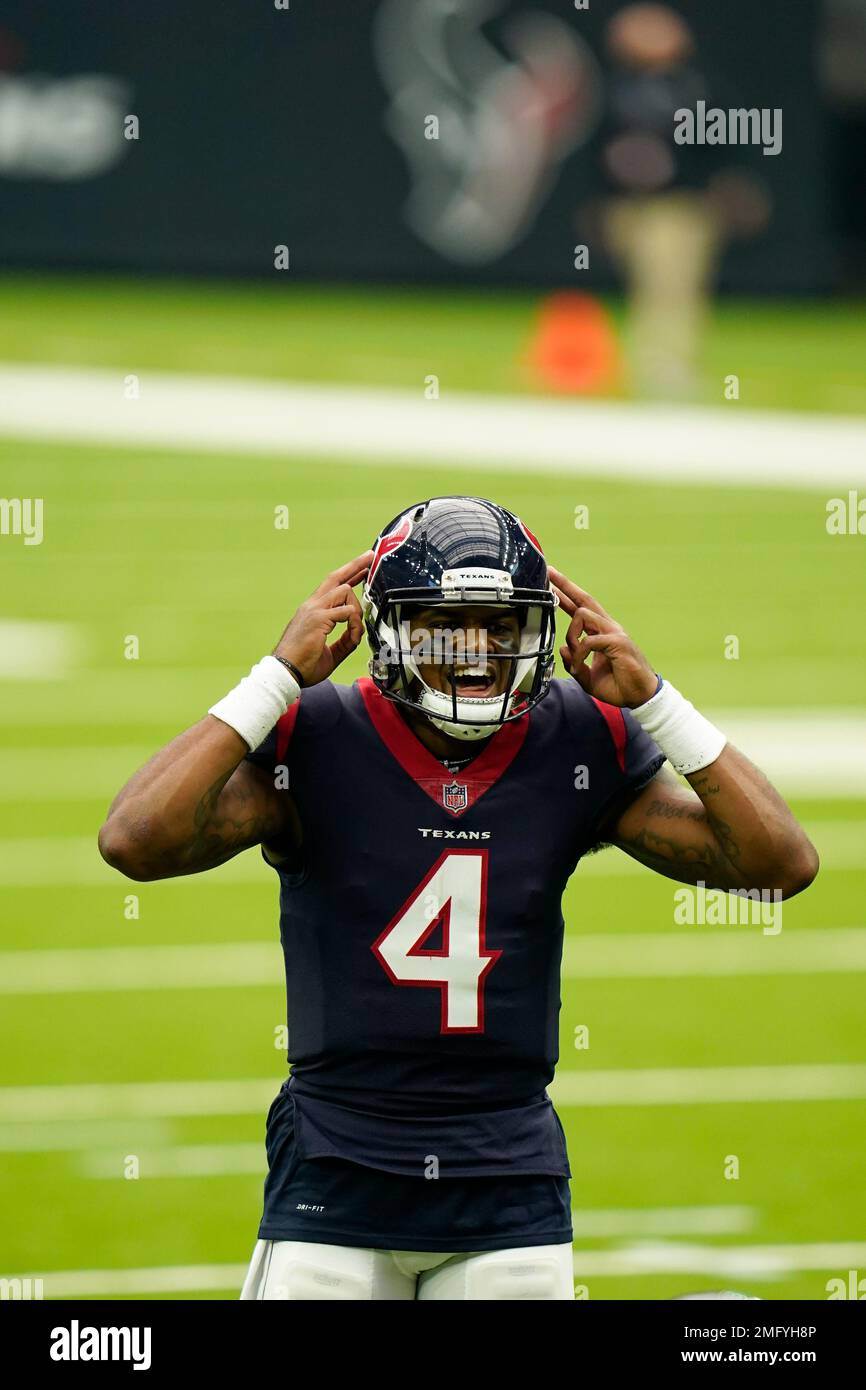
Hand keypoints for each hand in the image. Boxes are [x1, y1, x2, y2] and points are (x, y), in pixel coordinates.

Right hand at [273, 551, 373, 686]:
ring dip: (356, 608)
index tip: (362, 570)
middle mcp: (312, 606)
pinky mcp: (318, 618)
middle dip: (355, 565)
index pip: (332, 587)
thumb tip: (357, 635)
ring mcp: (314, 610)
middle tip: (369, 556)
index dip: (349, 576)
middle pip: (336, 577)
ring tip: (356, 629)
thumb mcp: (331, 652)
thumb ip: (345, 641)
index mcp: (312, 611)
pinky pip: (346, 611)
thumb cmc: (302, 664)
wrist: (285, 672)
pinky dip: (354, 622)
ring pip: (344, 590)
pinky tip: (352, 635)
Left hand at [547, 566, 657, 708]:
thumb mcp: (588, 677)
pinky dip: (579, 653)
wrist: (640, 697)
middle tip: (550, 573)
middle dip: (565, 585)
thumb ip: (574, 663)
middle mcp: (608, 627)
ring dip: (571, 636)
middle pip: (584, 599)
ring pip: (583, 615)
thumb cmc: (618, 686)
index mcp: (601, 632)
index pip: (581, 608)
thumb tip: (562, 649)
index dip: (566, 594)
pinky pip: (589, 640)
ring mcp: (615, 632)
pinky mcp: (618, 641)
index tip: (552, 581)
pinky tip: (580, 665)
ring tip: (575, 656)